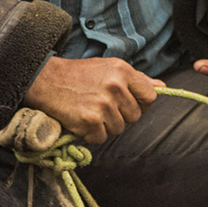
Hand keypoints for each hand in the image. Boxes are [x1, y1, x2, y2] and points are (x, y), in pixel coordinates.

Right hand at [24, 56, 156, 143]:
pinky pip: (100, 138)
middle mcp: (115, 87)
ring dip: (105, 125)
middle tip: (101, 105)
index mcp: (123, 71)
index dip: (141, 104)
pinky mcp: (90, 121)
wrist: (46, 80)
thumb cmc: (79, 74)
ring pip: (118, 129)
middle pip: (134, 116)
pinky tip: (81, 119)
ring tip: (90, 110)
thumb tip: (162, 86)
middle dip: (120, 115)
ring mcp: (103, 105)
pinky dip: (91, 134)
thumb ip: (136, 80)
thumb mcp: (109, 68)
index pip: (150, 97)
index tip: (128, 103)